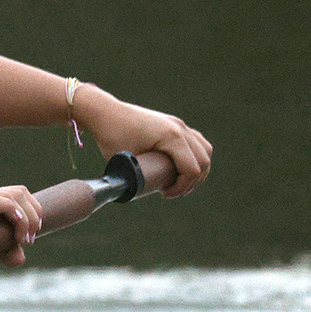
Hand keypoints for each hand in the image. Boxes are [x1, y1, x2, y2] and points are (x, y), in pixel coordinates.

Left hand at [73, 85, 211, 197]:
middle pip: (203, 161)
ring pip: (205, 150)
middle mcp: (179, 128)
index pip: (192, 169)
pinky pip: (197, 141)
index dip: (182, 187)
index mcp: (171, 137)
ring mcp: (178, 124)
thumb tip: (140, 199)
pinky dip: (197, 156)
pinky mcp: (174, 123)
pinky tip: (185, 167)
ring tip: (180, 183)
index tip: (165, 194)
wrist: (106, 112)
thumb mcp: (124, 161)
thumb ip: (135, 179)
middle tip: (172, 193)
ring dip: (198, 169)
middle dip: (192, 182)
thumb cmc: (113, 135)